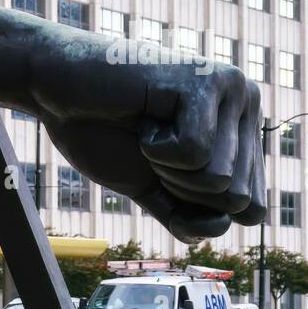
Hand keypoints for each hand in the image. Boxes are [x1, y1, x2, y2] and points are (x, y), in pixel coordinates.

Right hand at [34, 57, 265, 242]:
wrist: (56, 90)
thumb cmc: (100, 131)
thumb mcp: (150, 187)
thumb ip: (185, 215)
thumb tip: (220, 225)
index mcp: (243, 133)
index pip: (251, 210)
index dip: (196, 206)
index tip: (164, 165)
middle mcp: (249, 106)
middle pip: (237, 198)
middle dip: (181, 187)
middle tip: (151, 146)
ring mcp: (231, 90)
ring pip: (219, 180)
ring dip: (167, 169)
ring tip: (147, 129)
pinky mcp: (205, 82)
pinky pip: (194, 154)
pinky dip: (155, 149)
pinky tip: (143, 116)